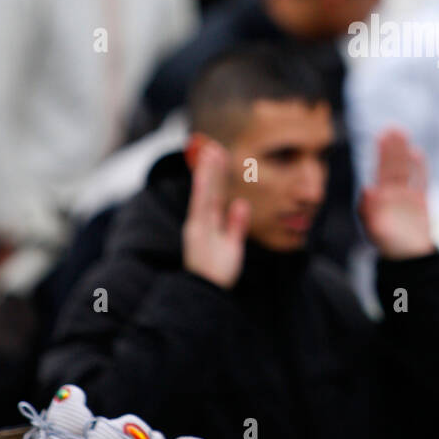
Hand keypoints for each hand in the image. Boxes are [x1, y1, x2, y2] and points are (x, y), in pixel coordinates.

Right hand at [182, 141, 250, 289]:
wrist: (208, 292)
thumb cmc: (219, 272)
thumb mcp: (232, 245)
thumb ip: (236, 224)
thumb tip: (241, 204)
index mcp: (208, 223)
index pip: (213, 194)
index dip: (215, 175)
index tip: (218, 155)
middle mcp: (200, 222)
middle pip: (207, 190)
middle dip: (210, 169)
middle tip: (212, 146)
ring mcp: (197, 226)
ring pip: (203, 194)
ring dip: (206, 174)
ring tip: (210, 153)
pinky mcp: (197, 232)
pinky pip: (200, 208)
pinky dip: (201, 192)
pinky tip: (204, 176)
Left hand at [359, 129, 432, 259]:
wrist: (410, 259)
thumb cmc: (389, 245)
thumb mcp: (375, 229)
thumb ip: (369, 209)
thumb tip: (366, 188)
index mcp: (379, 198)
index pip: (381, 170)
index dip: (382, 153)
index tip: (382, 136)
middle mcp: (392, 194)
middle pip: (393, 166)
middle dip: (392, 148)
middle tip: (393, 128)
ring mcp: (406, 197)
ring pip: (406, 170)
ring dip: (404, 153)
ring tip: (403, 134)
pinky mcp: (420, 203)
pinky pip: (420, 181)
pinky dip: (420, 168)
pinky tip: (417, 153)